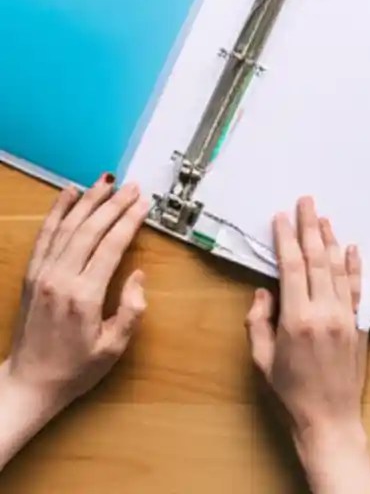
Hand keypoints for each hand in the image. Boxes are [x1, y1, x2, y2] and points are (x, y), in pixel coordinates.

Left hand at [4, 177, 148, 416]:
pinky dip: (57, 212)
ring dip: (87, 201)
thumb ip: (131, 309)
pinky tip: (68, 195)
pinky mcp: (31, 276)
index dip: (129, 221)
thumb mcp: (114, 346)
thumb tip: (137, 275)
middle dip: (113, 204)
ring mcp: (41, 274)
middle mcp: (59, 278)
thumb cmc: (76, 369)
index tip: (144, 203)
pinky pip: (45, 236)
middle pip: (89, 230)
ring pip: (66, 227)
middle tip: (132, 187)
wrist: (29, 383)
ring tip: (105, 182)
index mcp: (83, 295)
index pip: (111, 246)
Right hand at [244, 197, 369, 493]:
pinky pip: (358, 289)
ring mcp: (347, 317)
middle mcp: (325, 312)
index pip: (292, 268)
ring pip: (340, 270)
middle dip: (310, 228)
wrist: (330, 419)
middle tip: (306, 201)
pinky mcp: (359, 325)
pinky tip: (352, 249)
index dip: (286, 239)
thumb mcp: (261, 360)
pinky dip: (355, 267)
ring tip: (324, 218)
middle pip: (319, 260)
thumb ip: (258, 322)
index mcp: (297, 319)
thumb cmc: (290, 393)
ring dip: (332, 241)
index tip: (281, 217)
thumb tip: (264, 292)